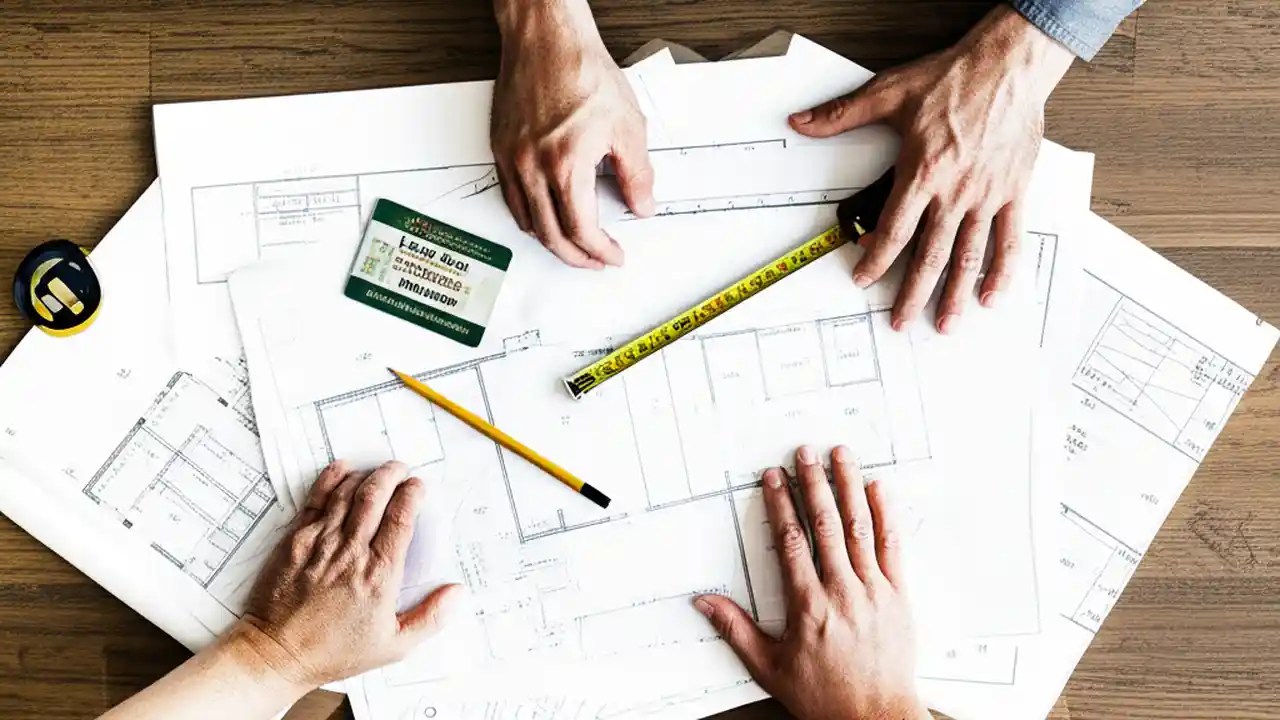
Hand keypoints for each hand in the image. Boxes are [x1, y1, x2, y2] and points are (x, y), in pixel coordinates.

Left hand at [237, 460, 463, 687]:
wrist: (278, 654)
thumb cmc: (333, 652)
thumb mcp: (393, 646)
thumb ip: (430, 617)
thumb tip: (456, 593)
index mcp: (379, 575)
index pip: (401, 519)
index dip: (412, 494)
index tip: (418, 487)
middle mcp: (351, 552)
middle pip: (375, 496)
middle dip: (392, 475)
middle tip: (400, 469)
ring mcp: (320, 543)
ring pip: (347, 492)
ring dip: (366, 475)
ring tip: (377, 471)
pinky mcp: (295, 541)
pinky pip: (316, 500)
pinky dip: (331, 479)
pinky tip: (342, 470)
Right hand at [491, 0, 654, 268]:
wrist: (547, 37)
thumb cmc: (582, 69)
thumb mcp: (628, 124)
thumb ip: (637, 174)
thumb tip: (642, 205)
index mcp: (566, 164)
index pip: (581, 230)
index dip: (600, 251)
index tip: (613, 256)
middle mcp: (533, 167)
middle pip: (551, 235)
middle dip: (577, 256)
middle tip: (596, 259)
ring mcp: (512, 159)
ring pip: (527, 221)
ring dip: (551, 240)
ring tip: (574, 242)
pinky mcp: (501, 149)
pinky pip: (511, 198)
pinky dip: (529, 216)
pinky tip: (546, 215)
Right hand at [695, 446, 927, 719]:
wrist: (876, 718)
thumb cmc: (824, 696)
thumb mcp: (769, 667)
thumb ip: (735, 629)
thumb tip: (704, 602)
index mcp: (808, 606)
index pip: (791, 541)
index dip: (780, 503)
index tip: (773, 477)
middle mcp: (842, 592)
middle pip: (825, 524)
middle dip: (813, 483)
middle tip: (804, 452)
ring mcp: (875, 591)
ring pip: (860, 527)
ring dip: (848, 487)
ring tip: (841, 456)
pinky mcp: (899, 596)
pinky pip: (893, 547)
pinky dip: (886, 515)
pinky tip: (879, 489)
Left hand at [791, 5, 1073, 333]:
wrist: (1009, 64)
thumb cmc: (954, 78)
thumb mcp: (890, 92)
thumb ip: (844, 114)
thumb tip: (803, 123)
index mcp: (923, 173)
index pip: (894, 230)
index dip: (876, 259)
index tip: (864, 279)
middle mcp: (955, 192)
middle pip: (929, 256)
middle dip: (912, 294)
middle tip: (901, 322)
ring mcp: (986, 196)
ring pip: (968, 256)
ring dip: (955, 294)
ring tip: (944, 324)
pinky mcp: (1013, 192)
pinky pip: (1009, 239)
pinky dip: (1002, 271)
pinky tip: (992, 295)